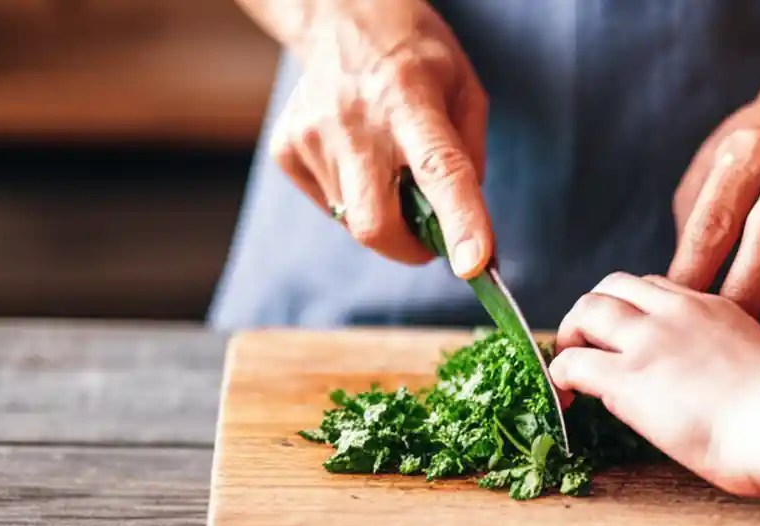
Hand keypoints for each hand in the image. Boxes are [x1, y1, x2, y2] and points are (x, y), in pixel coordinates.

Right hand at [270, 0, 491, 276]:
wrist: (339, 16)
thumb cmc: (415, 57)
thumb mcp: (464, 89)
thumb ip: (470, 157)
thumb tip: (468, 225)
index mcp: (411, 100)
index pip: (439, 171)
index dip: (460, 223)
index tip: (473, 265)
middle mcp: (355, 121)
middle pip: (376, 223)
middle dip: (408, 247)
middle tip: (429, 237)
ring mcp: (313, 136)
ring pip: (354, 219)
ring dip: (383, 212)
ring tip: (387, 163)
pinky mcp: (286, 149)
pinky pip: (330, 204)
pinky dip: (353, 196)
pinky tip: (357, 155)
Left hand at [550, 273, 759, 497]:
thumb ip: (729, 359)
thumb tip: (712, 383)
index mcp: (712, 308)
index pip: (655, 287)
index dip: (632, 310)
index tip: (628, 339)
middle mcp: (677, 313)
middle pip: (613, 285)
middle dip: (592, 312)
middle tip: (588, 347)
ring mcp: (651, 341)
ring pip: (587, 309)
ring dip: (571, 336)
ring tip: (570, 370)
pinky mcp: (629, 378)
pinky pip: (573, 362)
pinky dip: (561, 375)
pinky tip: (567, 398)